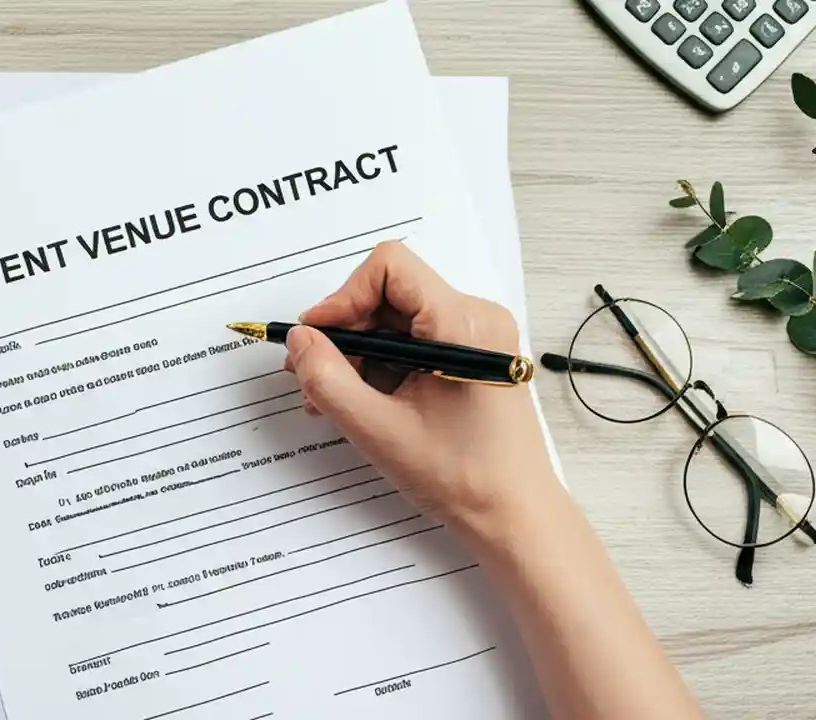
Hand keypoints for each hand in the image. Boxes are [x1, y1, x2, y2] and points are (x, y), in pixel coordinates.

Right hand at [285, 242, 555, 533]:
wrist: (515, 514)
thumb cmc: (463, 477)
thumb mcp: (378, 429)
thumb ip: (328, 379)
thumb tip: (300, 340)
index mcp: (462, 325)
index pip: (389, 268)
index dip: (343, 297)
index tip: (316, 337)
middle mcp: (477, 318)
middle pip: (390, 293)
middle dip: (345, 330)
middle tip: (311, 373)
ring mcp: (478, 336)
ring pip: (399, 318)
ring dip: (359, 351)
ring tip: (331, 397)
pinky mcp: (473, 355)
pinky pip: (416, 339)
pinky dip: (383, 363)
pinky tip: (362, 399)